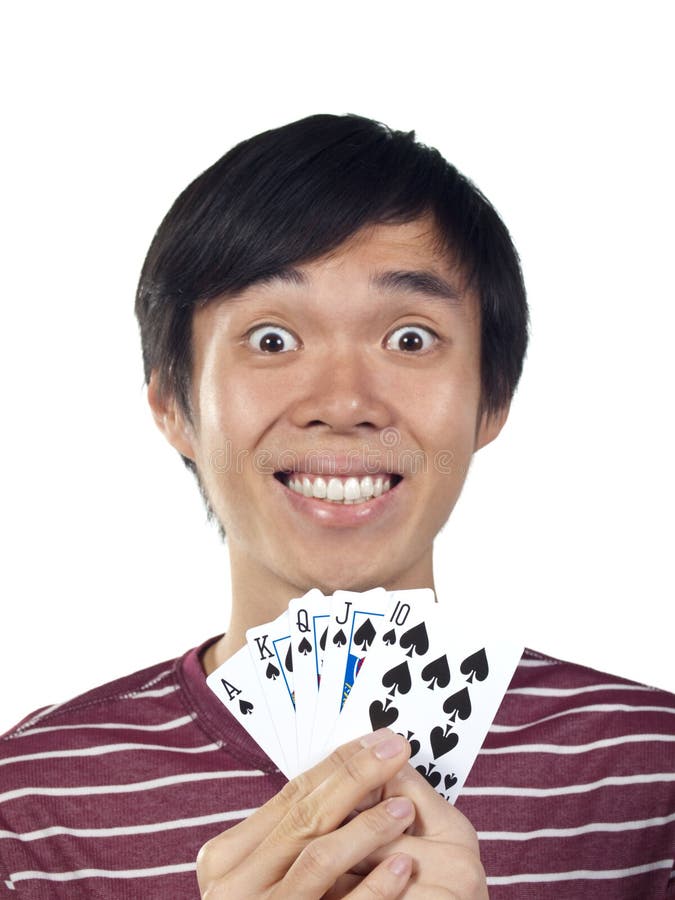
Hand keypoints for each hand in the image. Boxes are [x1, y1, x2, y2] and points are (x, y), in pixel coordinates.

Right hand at [196, 728, 486, 897]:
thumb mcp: (256, 874)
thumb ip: (286, 835)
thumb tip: (345, 775)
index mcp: (225, 857)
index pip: (291, 795)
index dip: (339, 764)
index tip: (379, 741)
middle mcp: (236, 884)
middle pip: (305, 817)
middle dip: (357, 778)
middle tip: (396, 752)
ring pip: (319, 858)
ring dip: (368, 829)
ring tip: (405, 809)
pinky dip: (375, 887)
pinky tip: (402, 867)